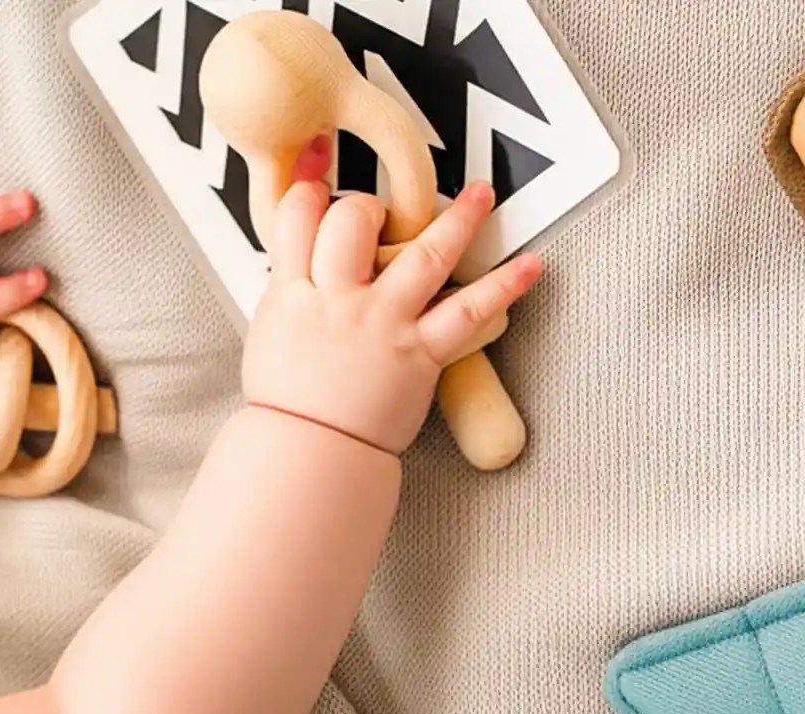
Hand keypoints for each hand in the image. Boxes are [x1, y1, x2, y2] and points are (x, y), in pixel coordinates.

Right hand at [243, 141, 542, 453]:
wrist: (308, 455)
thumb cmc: (288, 402)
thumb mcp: (271, 332)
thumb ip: (291, 289)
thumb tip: (305, 257)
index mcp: (292, 295)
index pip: (296, 217)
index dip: (309, 186)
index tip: (320, 168)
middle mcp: (338, 301)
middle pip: (353, 222)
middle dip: (365, 206)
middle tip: (376, 212)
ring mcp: (381, 324)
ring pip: (421, 255)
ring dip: (459, 220)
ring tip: (482, 192)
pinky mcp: (419, 353)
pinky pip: (468, 315)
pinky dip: (505, 288)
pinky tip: (533, 264)